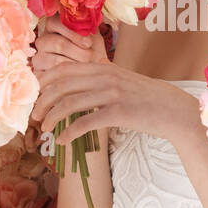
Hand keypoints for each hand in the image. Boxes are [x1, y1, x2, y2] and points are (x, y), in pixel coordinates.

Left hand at [30, 59, 200, 147]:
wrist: (172, 109)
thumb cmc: (146, 97)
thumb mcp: (122, 79)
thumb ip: (100, 77)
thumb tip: (76, 82)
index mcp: (103, 67)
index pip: (64, 69)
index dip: (44, 82)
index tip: (35, 96)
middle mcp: (105, 76)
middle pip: (62, 86)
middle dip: (43, 101)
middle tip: (35, 116)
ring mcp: (112, 93)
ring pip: (70, 103)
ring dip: (52, 117)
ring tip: (45, 128)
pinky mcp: (119, 112)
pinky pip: (86, 122)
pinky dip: (70, 132)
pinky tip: (63, 140)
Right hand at [32, 15, 107, 77]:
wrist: (93, 73)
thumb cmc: (92, 52)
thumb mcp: (94, 37)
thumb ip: (90, 28)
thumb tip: (92, 19)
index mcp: (53, 26)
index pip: (55, 23)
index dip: (73, 34)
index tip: (89, 43)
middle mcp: (43, 41)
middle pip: (58, 43)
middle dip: (78, 52)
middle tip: (90, 57)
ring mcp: (39, 58)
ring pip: (56, 61)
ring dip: (76, 65)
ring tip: (87, 68)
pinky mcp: (39, 75)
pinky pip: (51, 76)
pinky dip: (68, 77)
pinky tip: (78, 77)